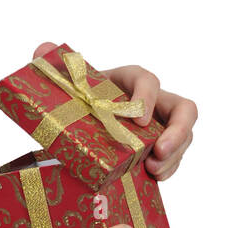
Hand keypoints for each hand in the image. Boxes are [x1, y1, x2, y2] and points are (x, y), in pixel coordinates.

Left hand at [33, 42, 197, 181]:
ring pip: (183, 136)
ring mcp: (159, 126)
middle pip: (183, 109)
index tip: (137, 120)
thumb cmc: (78, 101)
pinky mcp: (157, 148)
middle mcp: (151, 102)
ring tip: (154, 171)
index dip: (147, 97)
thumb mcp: (66, 85)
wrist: (77, 125)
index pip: (146, 80)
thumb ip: (57, 67)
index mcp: (128, 82)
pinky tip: (154, 178)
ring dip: (175, 155)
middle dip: (178, 129)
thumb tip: (44, 49)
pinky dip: (168, 168)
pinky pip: (174, 157)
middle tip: (160, 150)